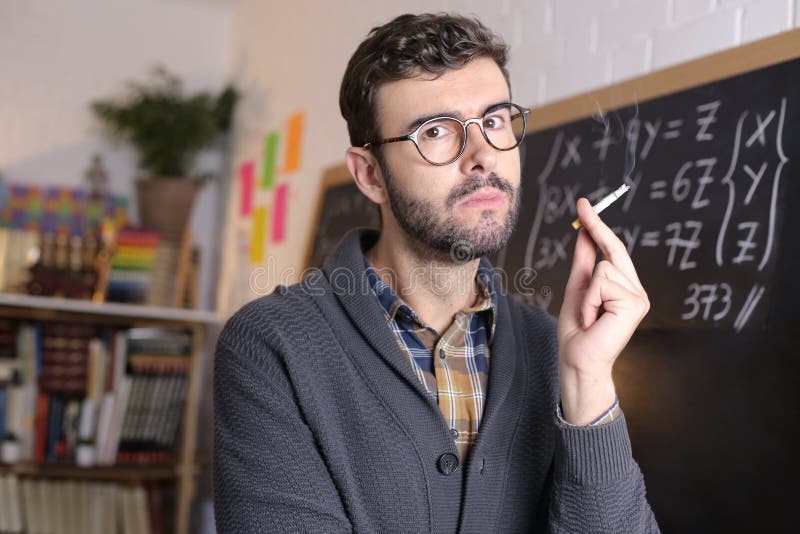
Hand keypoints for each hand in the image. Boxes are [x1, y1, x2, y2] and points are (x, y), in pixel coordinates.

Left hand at [557, 198, 649, 424]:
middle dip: (594, 228)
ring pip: (603, 268)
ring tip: (588, 315)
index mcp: (624, 286)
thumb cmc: (578, 331)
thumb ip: (583, 262)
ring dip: (586, 294)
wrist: (578, 360)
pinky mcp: (634, 304)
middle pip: (611, 251)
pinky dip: (589, 301)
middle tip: (581, 205)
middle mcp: (636, 290)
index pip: (612, 249)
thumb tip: (583, 232)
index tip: (584, 203)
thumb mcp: (577, 289)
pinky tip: (592, 319)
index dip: (598, 225)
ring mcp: (638, 297)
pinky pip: (601, 283)